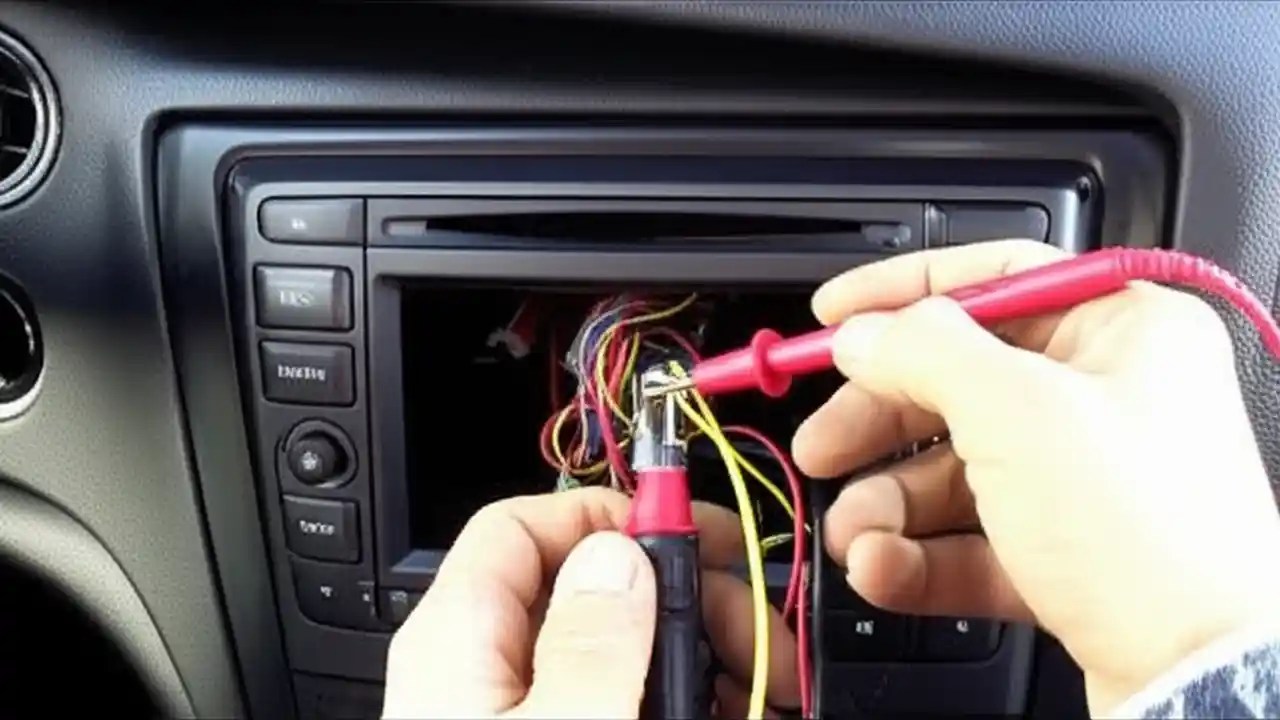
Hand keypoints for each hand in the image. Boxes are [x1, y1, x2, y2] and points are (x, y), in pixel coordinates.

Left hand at [381, 487, 798, 717]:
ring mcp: (524, 714)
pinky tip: (734, 709)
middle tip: (760, 633)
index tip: (693, 536)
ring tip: (766, 686)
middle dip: (688, 598)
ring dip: (701, 655)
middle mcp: (484, 674)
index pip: (522, 525)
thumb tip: (619, 554)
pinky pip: (623, 701)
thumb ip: (590, 642)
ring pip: (621, 651)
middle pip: (590, 588)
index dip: (611, 513)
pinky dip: (680, 699)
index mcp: (459, 643)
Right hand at [792, 240, 1279, 711]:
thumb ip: (924, 353)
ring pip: (954, 472)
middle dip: (876, 422)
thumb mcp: (1017, 413)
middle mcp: (1106, 399)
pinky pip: (970, 540)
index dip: (902, 293)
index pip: (993, 281)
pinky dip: (917, 555)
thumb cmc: (1149, 536)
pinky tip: (882, 567)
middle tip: (822, 443)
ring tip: (855, 531)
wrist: (1197, 679)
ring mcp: (1085, 482)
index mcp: (1122, 332)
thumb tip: (867, 332)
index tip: (834, 315)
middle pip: (956, 384)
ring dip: (888, 503)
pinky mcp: (1065, 555)